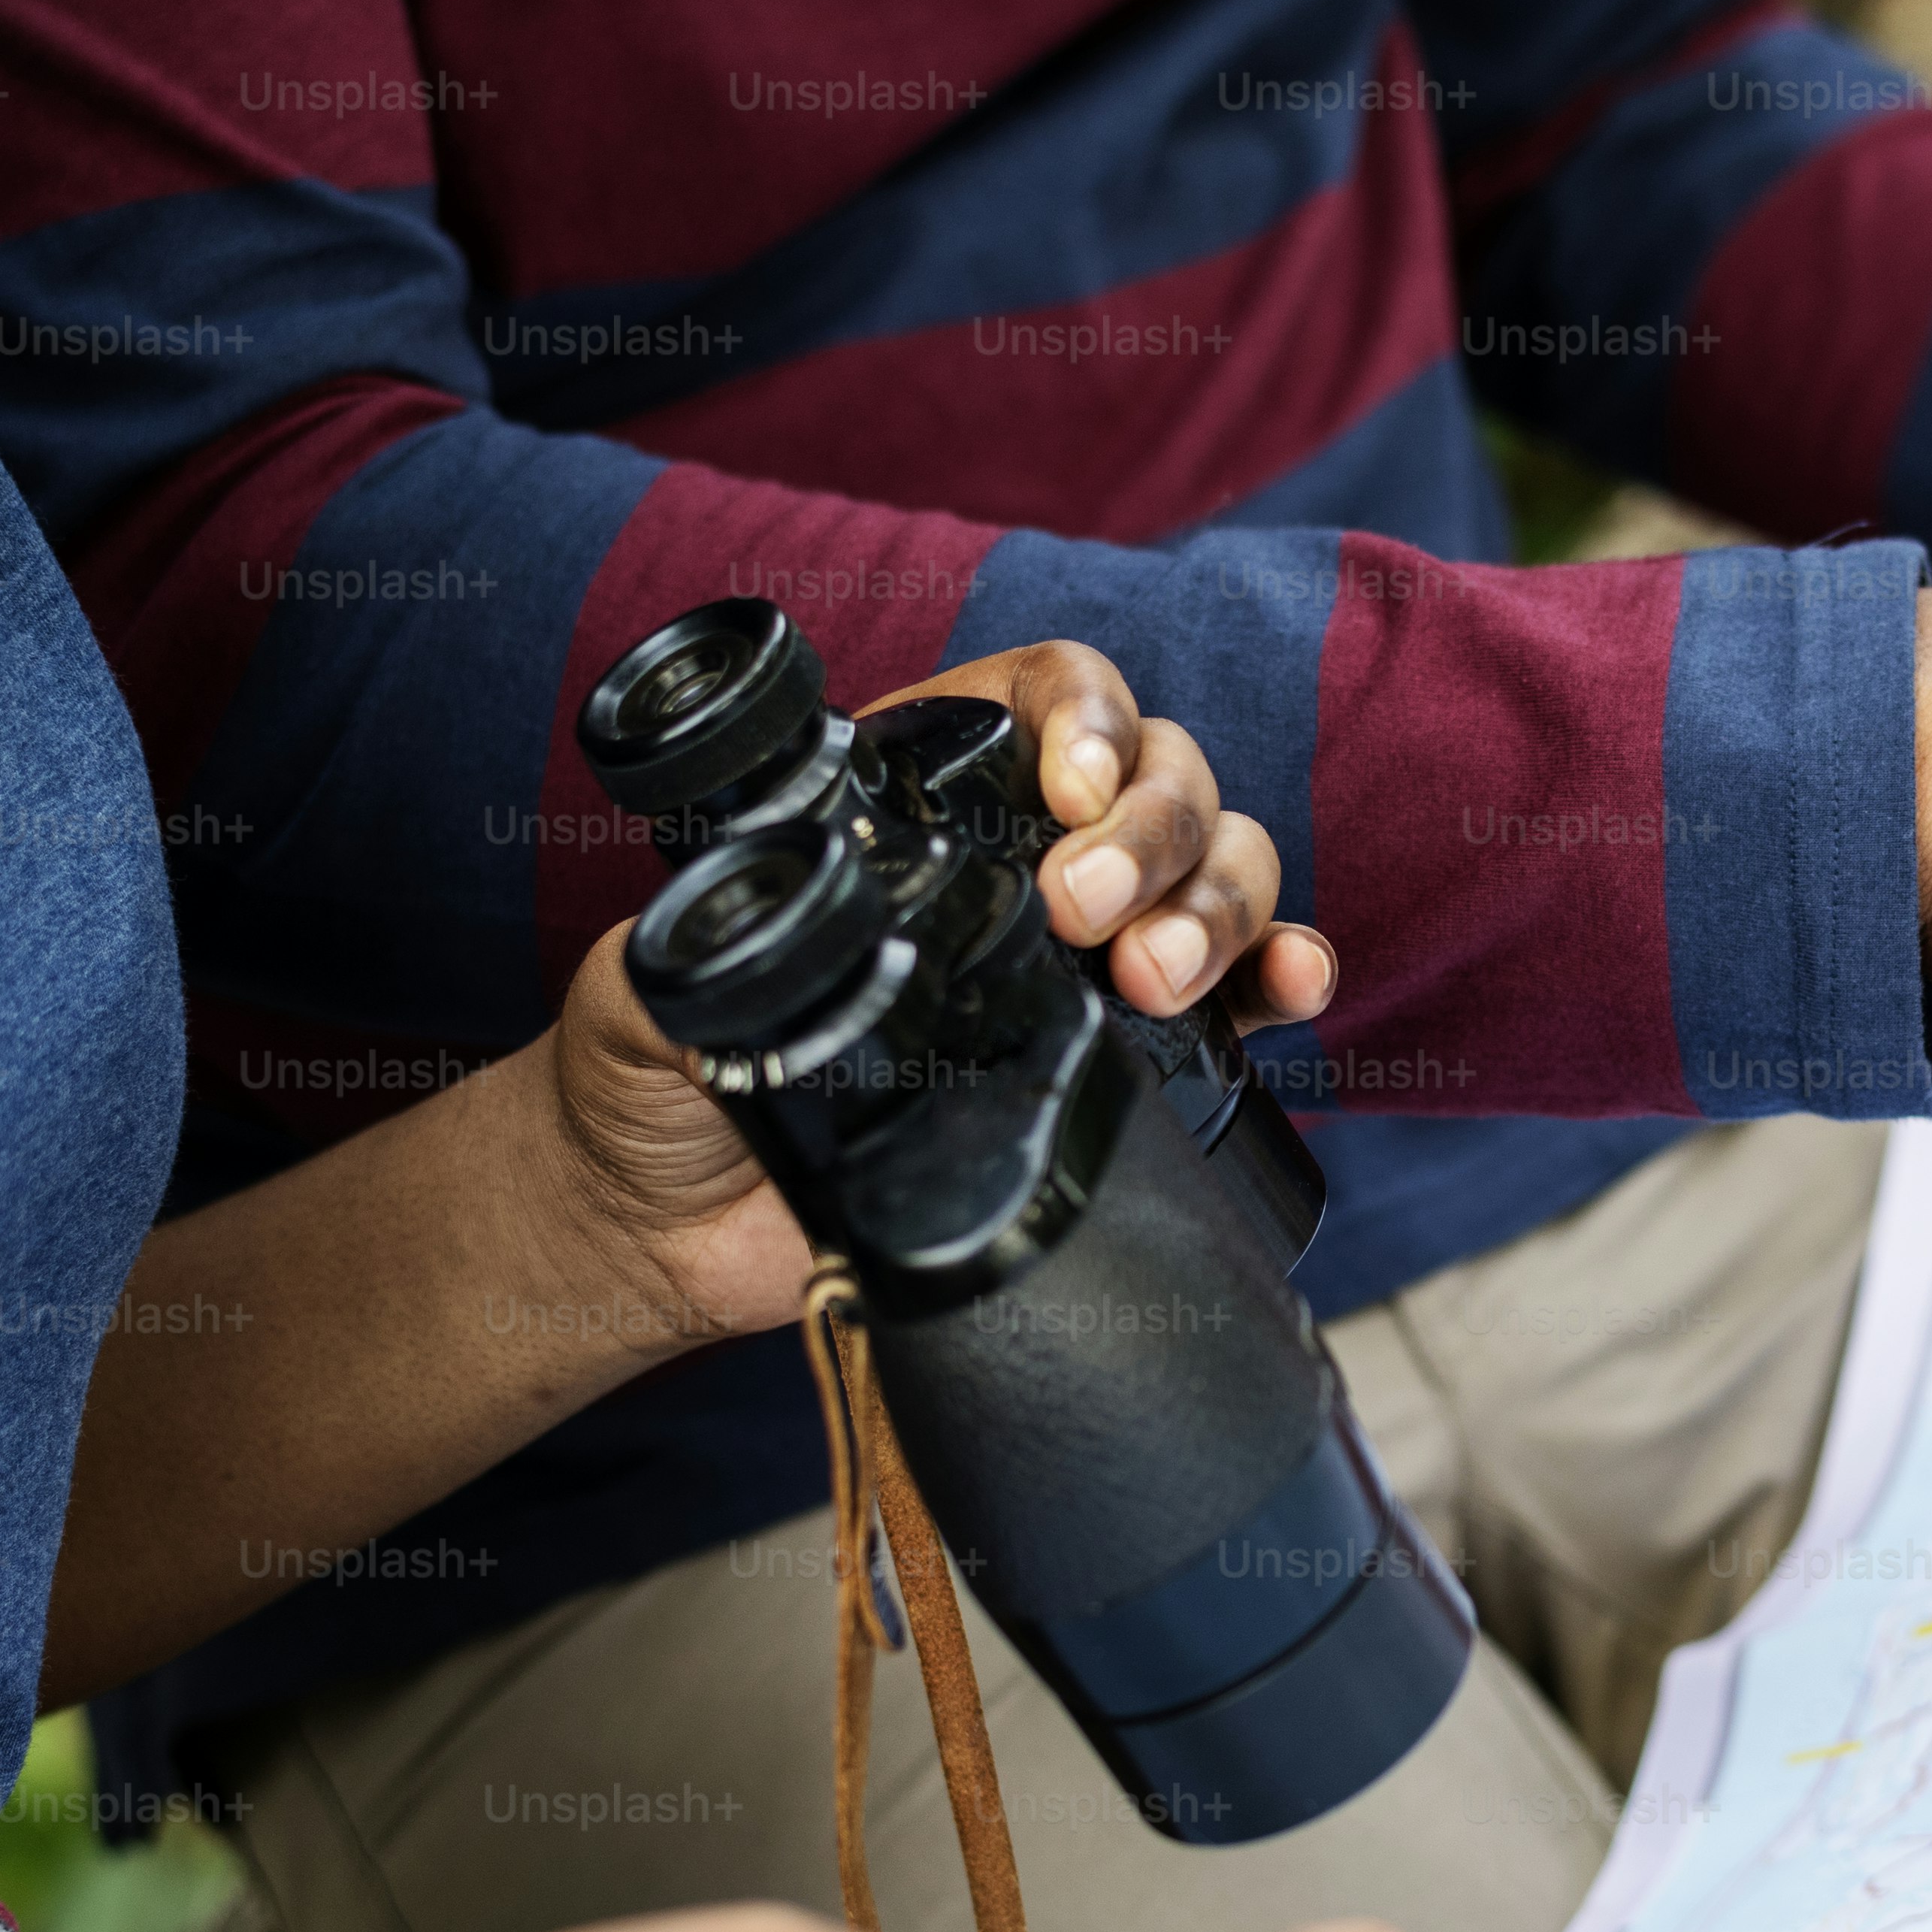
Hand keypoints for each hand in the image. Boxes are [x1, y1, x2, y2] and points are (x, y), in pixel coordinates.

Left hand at [539, 639, 1343, 1328]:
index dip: (1086, 714)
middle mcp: (1027, 853)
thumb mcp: (641, 983)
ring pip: (1218, 865)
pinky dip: (1286, 976)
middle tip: (1086, 914)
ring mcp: (1091, 952)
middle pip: (1160, 774)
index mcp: (921, 792)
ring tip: (1153, 983)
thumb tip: (784, 904)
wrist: (672, 1237)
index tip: (1070, 786)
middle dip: (1151, 829)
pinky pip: (1247, 991)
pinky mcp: (1135, 1057)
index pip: (1046, 694)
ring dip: (1214, 907)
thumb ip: (708, 932)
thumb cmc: (645, 1085)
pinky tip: (1290, 987)